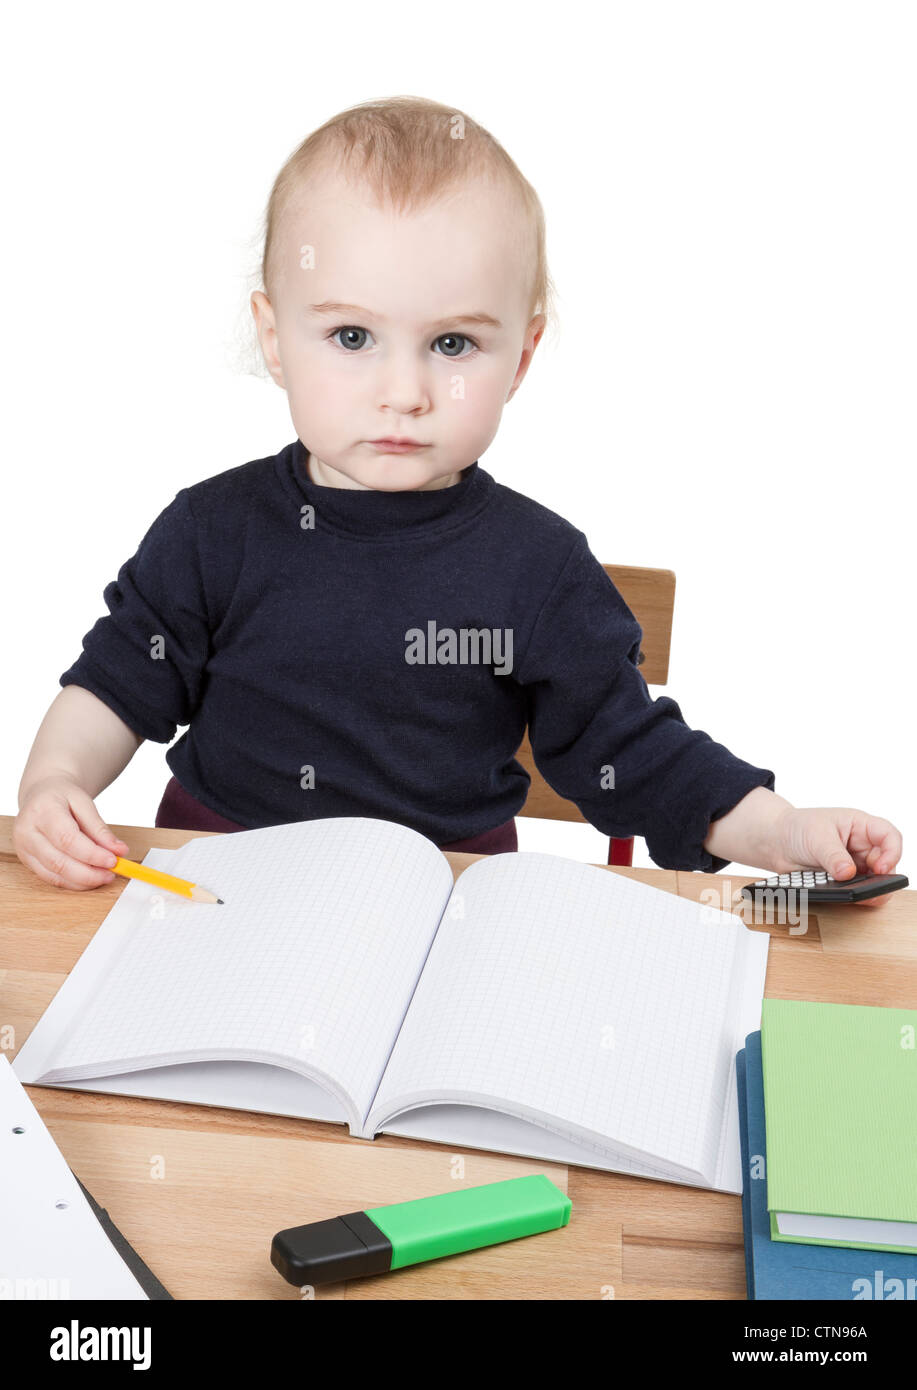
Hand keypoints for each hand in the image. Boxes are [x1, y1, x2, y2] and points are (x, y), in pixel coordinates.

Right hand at [13, 777, 130, 890]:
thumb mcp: (84, 803)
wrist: (40, 796)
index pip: (67, 839)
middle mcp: (27, 831)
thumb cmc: (62, 797)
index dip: (92, 854)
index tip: (113, 860)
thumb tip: (119, 851)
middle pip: (58, 862)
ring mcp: (23, 848)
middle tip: (111, 873)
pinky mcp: (26, 860)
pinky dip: (73, 882)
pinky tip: (89, 879)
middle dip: (89, 873)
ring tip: (104, 876)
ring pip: (54, 874)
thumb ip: (100, 828)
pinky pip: (50, 878)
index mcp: (42, 811)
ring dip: (83, 881)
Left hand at [770, 806, 902, 908]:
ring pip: (873, 881)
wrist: (777, 842)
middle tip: (866, 887)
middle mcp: (862, 846)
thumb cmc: (798, 828)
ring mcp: (854, 864)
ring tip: (853, 893)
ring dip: (866, 889)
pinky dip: (853, 896)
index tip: (881, 868)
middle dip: (879, 877)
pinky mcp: (845, 880)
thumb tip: (848, 873)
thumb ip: (833, 855)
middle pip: (885, 864)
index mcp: (861, 826)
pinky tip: (845, 897)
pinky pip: (856, 891)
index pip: (889, 837)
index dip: (891, 853)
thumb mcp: (816, 836)